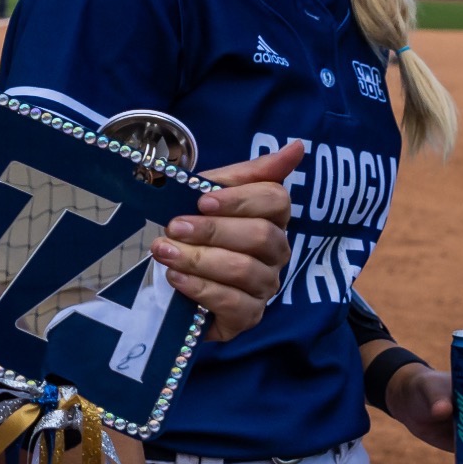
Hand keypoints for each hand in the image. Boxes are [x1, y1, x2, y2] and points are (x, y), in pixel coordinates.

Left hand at [153, 143, 299, 342]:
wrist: (175, 277)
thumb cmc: (196, 228)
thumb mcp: (208, 195)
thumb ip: (246, 173)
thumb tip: (297, 147)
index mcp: (271, 217)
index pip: (275, 200)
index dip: (239, 199)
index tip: (202, 201)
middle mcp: (276, 251)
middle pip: (260, 236)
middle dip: (212, 230)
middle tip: (174, 227)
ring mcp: (265, 285)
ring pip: (244, 270)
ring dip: (199, 259)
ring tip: (164, 251)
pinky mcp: (249, 316)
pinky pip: (234, 304)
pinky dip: (201, 288)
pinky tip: (176, 278)